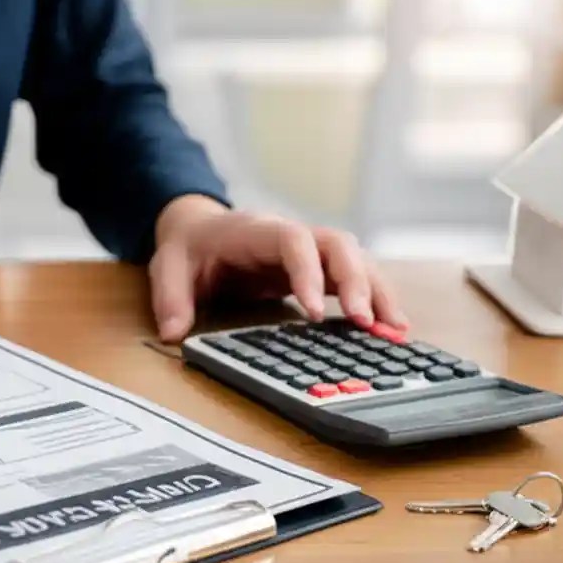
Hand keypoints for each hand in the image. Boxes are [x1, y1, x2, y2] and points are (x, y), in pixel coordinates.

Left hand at [149, 195, 405, 341]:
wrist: (200, 229)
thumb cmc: (190, 247)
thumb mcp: (168, 266)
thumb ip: (170, 297)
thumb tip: (173, 333)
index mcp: (258, 230)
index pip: (293, 241)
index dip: (309, 273)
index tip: (315, 312)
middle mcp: (293, 236)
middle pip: (338, 245)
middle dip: (356, 281)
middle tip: (365, 322)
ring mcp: (311, 252)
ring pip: (356, 260)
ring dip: (377, 292)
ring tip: (394, 331)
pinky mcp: (320, 269)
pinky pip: (356, 279)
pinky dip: (375, 300)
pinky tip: (391, 329)